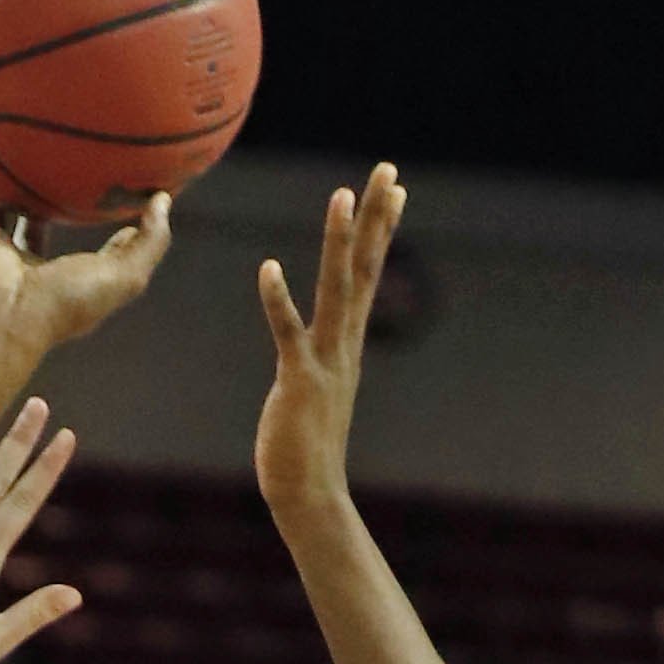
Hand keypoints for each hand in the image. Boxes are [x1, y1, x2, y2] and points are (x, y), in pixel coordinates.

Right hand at [0, 167, 172, 355]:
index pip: (98, 252)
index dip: (118, 227)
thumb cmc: (65, 303)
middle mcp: (31, 264)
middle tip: (62, 163)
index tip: (133, 194)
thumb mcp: (125, 276)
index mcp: (69, 278)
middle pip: (40, 225)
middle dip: (49, 200)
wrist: (5, 316)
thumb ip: (152, 241)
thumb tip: (163, 202)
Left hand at [255, 162, 405, 534]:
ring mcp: (325, 362)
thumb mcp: (317, 386)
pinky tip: (268, 267)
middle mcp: (344, 344)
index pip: (369, 274)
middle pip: (365, 268)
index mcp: (348, 343)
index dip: (381, 229)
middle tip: (386, 169)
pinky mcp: (298, 382)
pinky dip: (279, 300)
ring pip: (336, 291)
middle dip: (375, 217)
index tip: (394, 188)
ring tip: (340, 195)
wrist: (309, 495)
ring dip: (339, 242)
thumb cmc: (305, 446)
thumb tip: (320, 341)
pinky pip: (288, 333)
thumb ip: (319, 357)